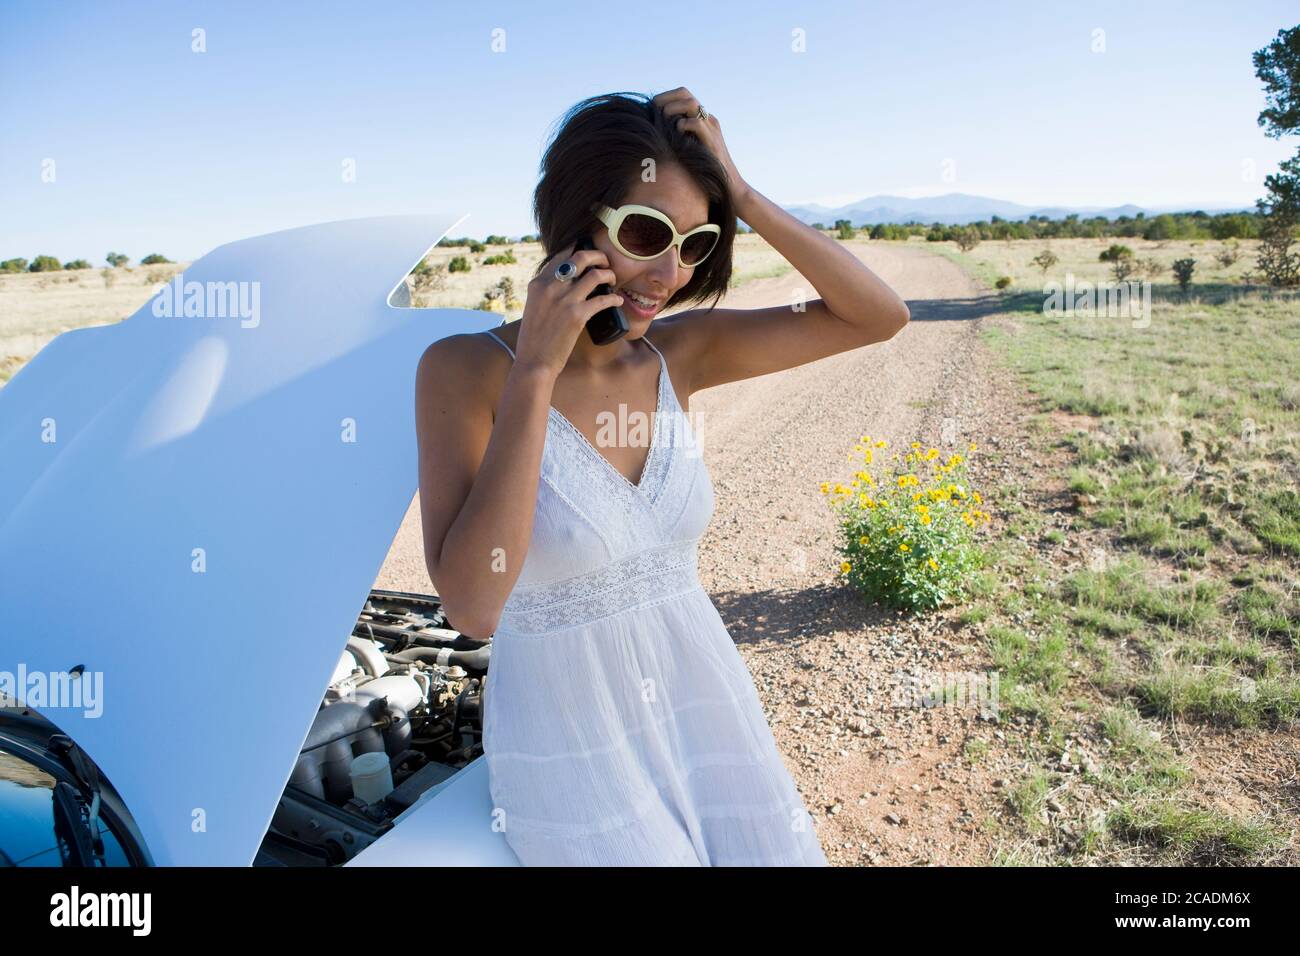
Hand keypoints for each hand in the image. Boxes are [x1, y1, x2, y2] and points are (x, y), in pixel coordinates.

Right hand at [516, 243, 623, 373]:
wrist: (533, 362)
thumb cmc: (534, 339)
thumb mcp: (534, 307)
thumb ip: (546, 292)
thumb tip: (565, 283)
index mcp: (538, 283)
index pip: (562, 255)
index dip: (579, 249)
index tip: (590, 252)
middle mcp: (551, 287)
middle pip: (581, 257)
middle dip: (599, 256)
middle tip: (605, 263)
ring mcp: (564, 300)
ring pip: (596, 275)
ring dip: (609, 275)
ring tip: (613, 280)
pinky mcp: (577, 315)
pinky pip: (603, 299)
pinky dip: (614, 299)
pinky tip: (617, 301)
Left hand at [653, 87, 748, 206]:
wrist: (729, 187)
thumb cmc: (705, 173)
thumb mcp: (689, 151)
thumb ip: (677, 139)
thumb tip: (654, 133)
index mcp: (703, 119)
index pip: (683, 94)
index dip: (665, 97)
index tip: (652, 108)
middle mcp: (708, 120)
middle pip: (685, 92)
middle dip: (665, 98)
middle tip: (654, 111)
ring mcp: (712, 128)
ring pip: (691, 103)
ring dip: (672, 110)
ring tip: (665, 124)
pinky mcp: (713, 141)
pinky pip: (696, 123)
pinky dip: (682, 126)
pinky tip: (677, 136)